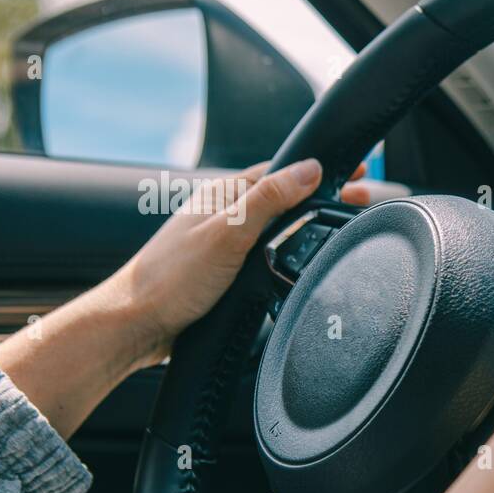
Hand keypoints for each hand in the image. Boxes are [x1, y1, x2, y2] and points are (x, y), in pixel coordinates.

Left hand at [110, 158, 368, 366]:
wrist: (136, 323)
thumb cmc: (171, 279)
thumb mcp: (228, 233)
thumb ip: (269, 199)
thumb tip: (309, 169)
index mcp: (225, 195)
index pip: (284, 172)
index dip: (321, 171)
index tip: (356, 174)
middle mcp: (225, 214)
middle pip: (284, 197)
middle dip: (322, 195)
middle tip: (358, 202)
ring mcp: (225, 243)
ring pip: (276, 225)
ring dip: (306, 221)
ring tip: (338, 225)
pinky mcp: (225, 271)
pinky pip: (266, 251)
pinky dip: (289, 250)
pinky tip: (300, 262)